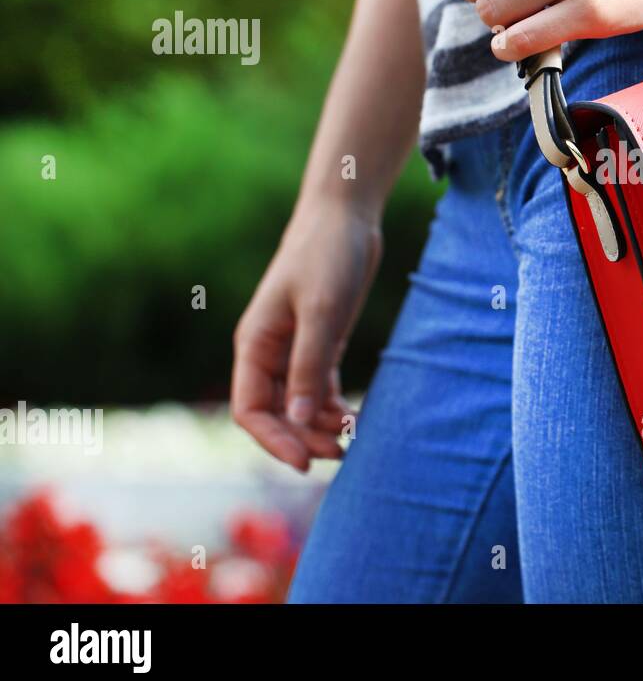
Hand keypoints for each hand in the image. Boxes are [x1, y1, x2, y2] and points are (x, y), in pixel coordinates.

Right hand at [230, 201, 379, 470]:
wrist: (347, 218)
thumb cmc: (327, 256)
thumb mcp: (320, 310)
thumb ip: (308, 364)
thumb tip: (297, 417)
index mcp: (254, 344)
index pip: (249, 410)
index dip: (273, 440)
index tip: (305, 462)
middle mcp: (269, 352)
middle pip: (275, 414)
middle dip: (302, 438)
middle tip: (340, 453)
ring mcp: (294, 349)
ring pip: (299, 405)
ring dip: (320, 426)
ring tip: (353, 437)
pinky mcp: (321, 343)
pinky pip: (319, 389)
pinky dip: (334, 407)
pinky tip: (355, 419)